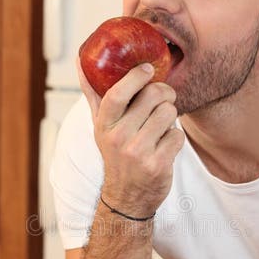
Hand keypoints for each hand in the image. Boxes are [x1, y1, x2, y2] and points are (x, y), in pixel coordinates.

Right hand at [76, 57, 183, 216]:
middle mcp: (118, 139)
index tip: (148, 68)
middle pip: (153, 96)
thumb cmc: (116, 154)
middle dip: (165, 93)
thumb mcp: (101, 127)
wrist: (127, 198)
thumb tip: (81, 61)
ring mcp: (138, 153)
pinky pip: (177, 135)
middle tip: (164, 98)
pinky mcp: (158, 165)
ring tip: (161, 126)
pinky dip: (175, 138)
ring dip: (170, 116)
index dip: (135, 77)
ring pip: (169, 113)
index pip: (117, 94)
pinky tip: (165, 145)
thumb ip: (93, 94)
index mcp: (104, 126)